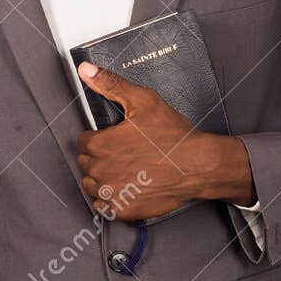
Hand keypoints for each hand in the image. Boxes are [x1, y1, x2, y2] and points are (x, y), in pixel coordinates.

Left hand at [75, 61, 255, 217]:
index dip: (99, 138)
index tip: (115, 139)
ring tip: (125, 170)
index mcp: (100, 145)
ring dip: (102, 179)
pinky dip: (110, 200)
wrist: (198, 165)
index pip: (83, 142)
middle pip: (86, 164)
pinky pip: (103, 207)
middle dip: (100, 158)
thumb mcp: (143, 101)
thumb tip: (85, 70)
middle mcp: (100, 172)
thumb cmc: (173, 135)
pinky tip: (126, 188)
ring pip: (92, 186)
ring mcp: (111, 194)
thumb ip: (110, 84)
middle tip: (124, 153)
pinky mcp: (122, 211)